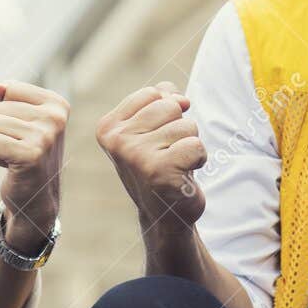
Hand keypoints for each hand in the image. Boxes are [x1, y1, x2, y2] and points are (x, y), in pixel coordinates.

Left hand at [0, 82, 67, 247]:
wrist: (36, 196)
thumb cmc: (27, 153)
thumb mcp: (23, 119)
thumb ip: (9, 96)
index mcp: (57, 104)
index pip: (10, 89)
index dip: (7, 111)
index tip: (23, 130)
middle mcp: (55, 118)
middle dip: (1, 130)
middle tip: (19, 147)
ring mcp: (46, 137)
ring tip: (15, 156)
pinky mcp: (31, 155)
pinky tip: (12, 166)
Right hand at [94, 81, 206, 232]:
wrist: (165, 213)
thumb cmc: (160, 165)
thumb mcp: (152, 129)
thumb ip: (161, 100)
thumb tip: (176, 94)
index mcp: (109, 127)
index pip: (153, 93)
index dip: (166, 112)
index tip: (157, 137)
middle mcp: (117, 141)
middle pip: (170, 107)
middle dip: (179, 128)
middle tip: (168, 154)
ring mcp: (136, 156)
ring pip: (186, 126)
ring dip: (189, 145)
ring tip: (175, 164)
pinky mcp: (160, 171)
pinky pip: (196, 145)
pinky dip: (198, 159)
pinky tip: (183, 175)